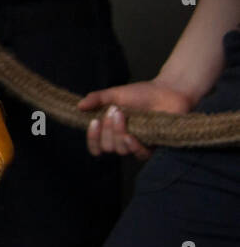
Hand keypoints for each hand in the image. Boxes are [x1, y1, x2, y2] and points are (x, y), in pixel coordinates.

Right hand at [77, 81, 191, 159]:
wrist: (167, 92)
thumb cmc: (141, 93)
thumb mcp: (115, 94)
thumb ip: (96, 99)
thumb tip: (78, 106)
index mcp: (111, 130)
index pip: (96, 146)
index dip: (92, 139)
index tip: (94, 122)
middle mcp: (122, 140)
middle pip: (107, 147)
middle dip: (107, 130)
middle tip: (115, 111)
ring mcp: (137, 145)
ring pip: (120, 151)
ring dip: (118, 133)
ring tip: (124, 115)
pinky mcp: (152, 147)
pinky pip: (138, 154)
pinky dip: (133, 145)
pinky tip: (132, 135)